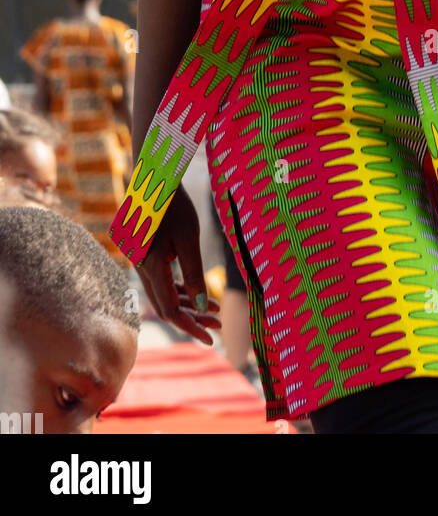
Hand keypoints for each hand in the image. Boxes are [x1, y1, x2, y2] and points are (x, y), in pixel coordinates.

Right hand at [137, 184, 220, 345]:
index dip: (190, 325)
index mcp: (150, 265)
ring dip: (188, 305)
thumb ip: (194, 272)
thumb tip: (203, 306)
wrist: (154, 179)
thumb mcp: (189, 237)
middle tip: (217, 326)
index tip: (210, 336)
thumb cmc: (173, 205)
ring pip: (164, 294)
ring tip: (215, 313)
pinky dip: (180, 290)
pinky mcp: (145, 258)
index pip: (170, 309)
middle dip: (192, 318)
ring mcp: (141, 264)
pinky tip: (198, 296)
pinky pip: (162, 281)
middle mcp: (141, 269)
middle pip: (167, 305)